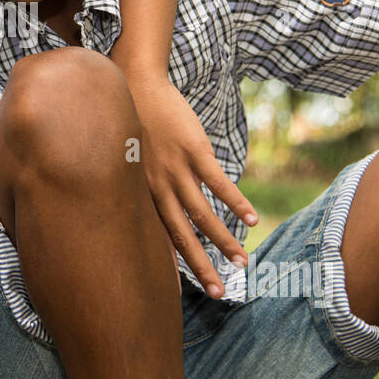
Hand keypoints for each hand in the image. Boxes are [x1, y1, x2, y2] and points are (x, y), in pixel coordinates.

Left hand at [129, 77, 257, 298]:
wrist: (135, 84)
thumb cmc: (131, 123)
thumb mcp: (127, 161)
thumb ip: (138, 187)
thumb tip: (149, 208)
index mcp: (141, 193)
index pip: (156, 238)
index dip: (169, 267)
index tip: (178, 295)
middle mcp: (157, 187)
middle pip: (182, 236)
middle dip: (201, 267)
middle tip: (219, 293)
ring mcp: (176, 169)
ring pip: (203, 215)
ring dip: (225, 241)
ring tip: (243, 262)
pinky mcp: (194, 150)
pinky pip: (218, 182)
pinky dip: (236, 202)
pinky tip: (252, 219)